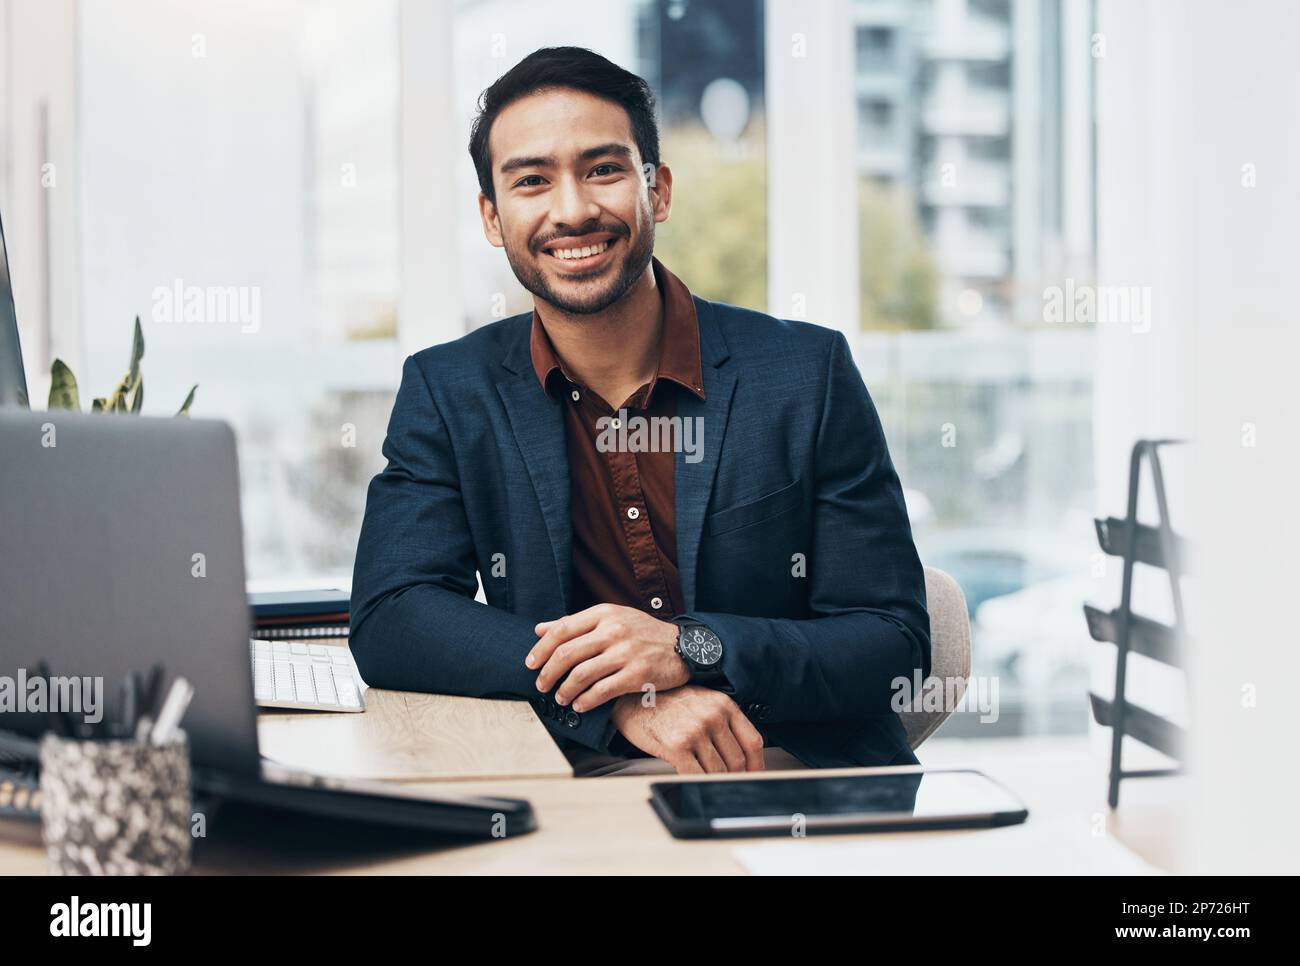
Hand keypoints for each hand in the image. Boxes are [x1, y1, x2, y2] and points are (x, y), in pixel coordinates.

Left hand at [526, 604, 689, 711]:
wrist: (683, 646)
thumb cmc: (642, 633)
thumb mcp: (611, 618)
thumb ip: (576, 624)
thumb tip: (539, 629)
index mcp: (604, 614)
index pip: (561, 629)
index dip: (541, 649)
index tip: (530, 663)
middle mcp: (613, 630)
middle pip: (567, 653)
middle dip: (548, 673)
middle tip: (541, 685)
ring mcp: (626, 653)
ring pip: (581, 674)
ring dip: (565, 690)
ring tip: (561, 698)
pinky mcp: (637, 674)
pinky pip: (602, 691)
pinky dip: (585, 701)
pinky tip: (580, 705)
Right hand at [611, 686, 764, 773]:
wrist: (631, 699)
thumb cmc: (665, 702)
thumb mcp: (701, 701)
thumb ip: (723, 722)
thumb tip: (741, 758)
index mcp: (723, 704)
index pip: (753, 742)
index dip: (756, 765)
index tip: (754, 775)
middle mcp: (712, 716)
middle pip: (737, 761)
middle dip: (734, 777)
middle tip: (727, 785)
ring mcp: (695, 731)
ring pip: (718, 772)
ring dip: (714, 782)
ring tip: (708, 784)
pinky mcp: (677, 746)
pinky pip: (696, 776)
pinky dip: (697, 784)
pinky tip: (693, 782)